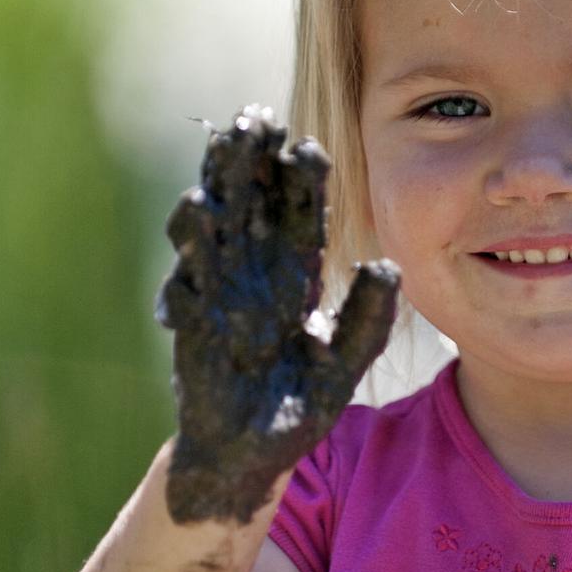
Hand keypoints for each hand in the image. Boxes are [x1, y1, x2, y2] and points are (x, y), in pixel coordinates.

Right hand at [156, 106, 398, 523]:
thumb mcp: (345, 365)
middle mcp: (256, 275)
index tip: (308, 145)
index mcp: (297, 277)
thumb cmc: (300, 409)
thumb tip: (386, 264)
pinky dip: (190, 247)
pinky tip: (199, 215)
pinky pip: (185, 276)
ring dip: (217, 185)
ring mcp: (218, 293)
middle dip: (250, 160)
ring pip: (214, 226)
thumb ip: (368, 319)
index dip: (301, 180)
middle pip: (251, 203)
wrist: (249, 455)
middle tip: (254, 117)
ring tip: (224, 151)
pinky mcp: (189, 320)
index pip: (301, 216)